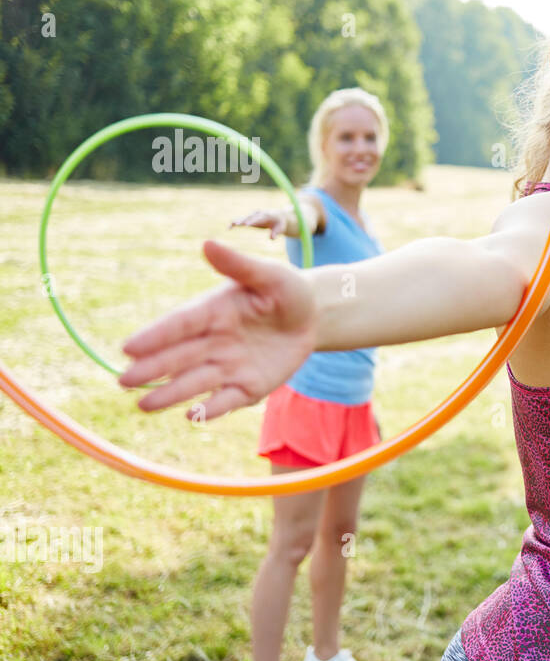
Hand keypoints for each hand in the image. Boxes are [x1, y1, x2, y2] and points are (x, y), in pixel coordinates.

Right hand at [118, 240, 316, 419]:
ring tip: (143, 406)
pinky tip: (191, 416)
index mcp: (213, 311)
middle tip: (124, 381)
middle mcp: (214, 341)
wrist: (313, 318)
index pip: (180, 324)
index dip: (155, 336)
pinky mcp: (248, 386)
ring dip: (170, 393)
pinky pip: (227, 400)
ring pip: (195, 381)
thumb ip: (239, 265)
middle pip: (179, 357)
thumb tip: (207, 243)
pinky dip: (210, 409)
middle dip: (152, 369)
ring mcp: (229, 366)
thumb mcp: (269, 275)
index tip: (128, 347)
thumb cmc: (287, 291)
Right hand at [230, 209, 291, 239]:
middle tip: (236, 224)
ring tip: (230, 226)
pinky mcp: (250, 218)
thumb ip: (276, 233)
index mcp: (266, 215)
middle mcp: (258, 214)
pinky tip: (229, 228)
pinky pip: (242, 220)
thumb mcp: (281, 228)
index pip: (258, 219)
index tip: (245, 225)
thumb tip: (271, 238)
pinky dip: (236, 223)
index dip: (251, 221)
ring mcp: (253, 215)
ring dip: (237, 221)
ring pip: (244, 218)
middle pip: (249, 217)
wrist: (279, 216)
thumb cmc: (280, 223)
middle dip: (243, 221)